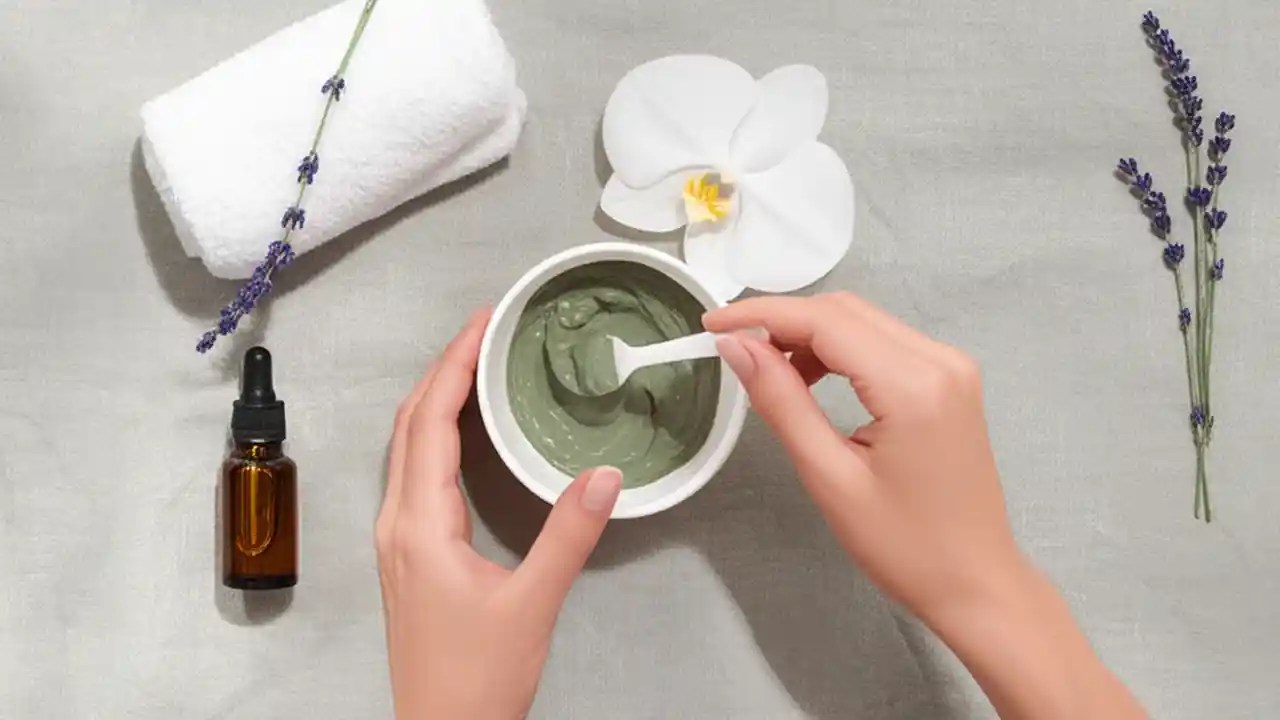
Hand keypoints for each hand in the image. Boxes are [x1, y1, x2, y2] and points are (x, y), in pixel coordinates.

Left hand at [377, 309, 622, 719]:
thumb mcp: (532, 605)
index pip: (429, 424)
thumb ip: (568, 536)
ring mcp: (397, 539)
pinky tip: (467, 434)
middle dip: (443, 370)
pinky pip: (414, 473)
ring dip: (436, 399)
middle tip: (484, 330)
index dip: (453, 366)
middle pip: (408, 425)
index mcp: (419, 525)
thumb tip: (605, 475)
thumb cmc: (477, 676)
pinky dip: (437, 435)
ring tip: (477, 366)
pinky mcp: (408, 555)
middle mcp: (396, 523)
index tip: (482, 323)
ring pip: (406, 448)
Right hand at [705, 293, 1143, 718]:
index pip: (825, 320)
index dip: (761, 315)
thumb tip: (736, 346)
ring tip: (769, 372)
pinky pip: (885, 342)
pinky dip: (841, 349)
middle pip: (845, 310)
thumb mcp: (830, 476)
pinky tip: (811, 379)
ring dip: (810, 334)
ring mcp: (952, 366)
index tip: (711, 326)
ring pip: (864, 321)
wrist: (976, 582)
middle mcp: (940, 359)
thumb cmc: (902, 545)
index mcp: (913, 384)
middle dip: (783, 320)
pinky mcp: (951, 379)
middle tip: (733, 351)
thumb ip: (782, 402)